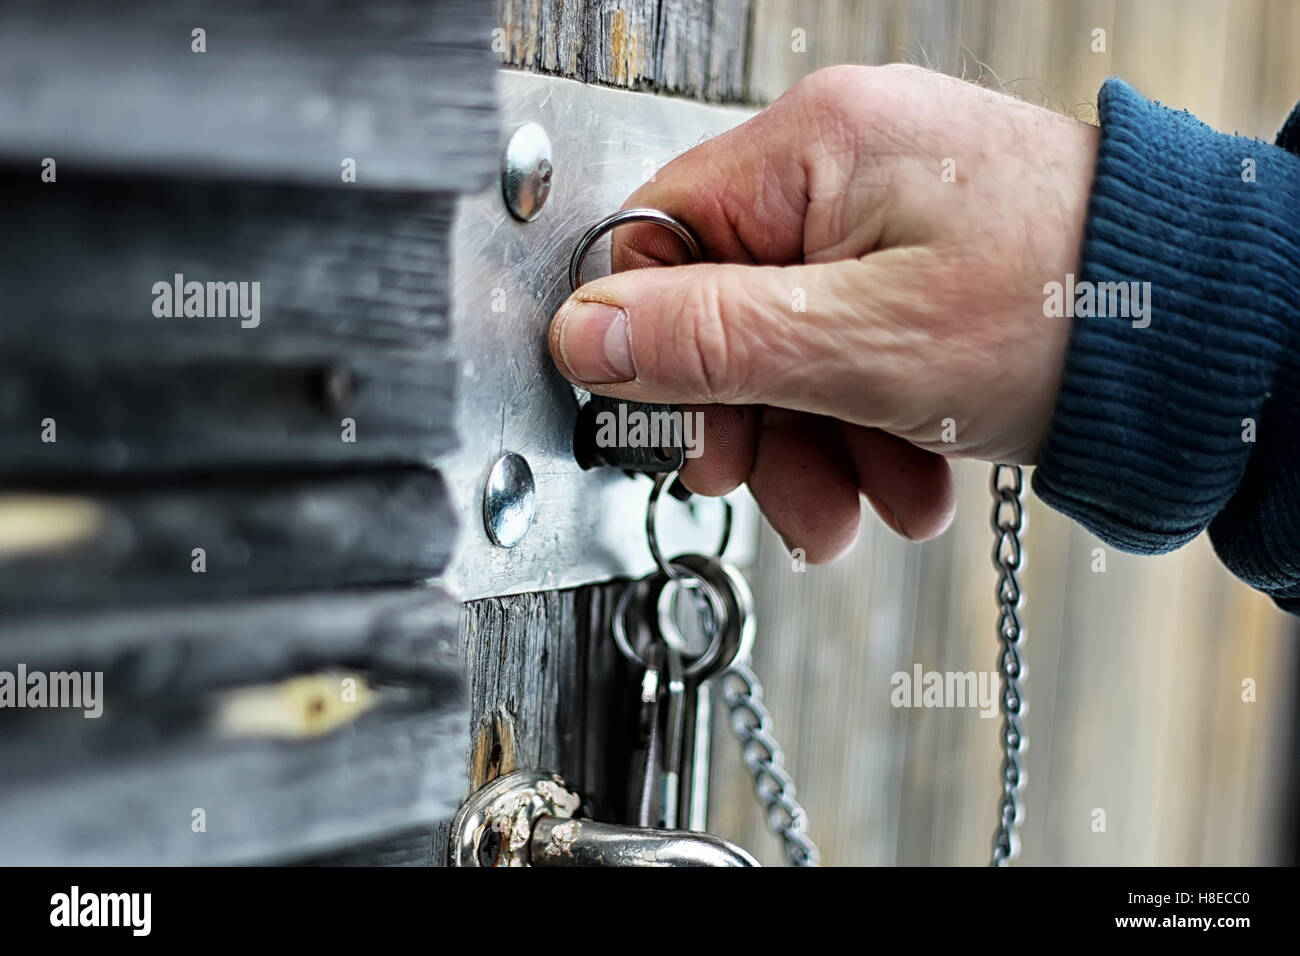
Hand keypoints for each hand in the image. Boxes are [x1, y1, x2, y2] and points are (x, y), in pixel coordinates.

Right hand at [548, 64, 1098, 561]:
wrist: (1202, 335)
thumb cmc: (1062, 307)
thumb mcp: (859, 344)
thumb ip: (709, 342)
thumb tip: (585, 337)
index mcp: (810, 149)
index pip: (660, 242)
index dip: (658, 352)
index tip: (686, 434)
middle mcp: (838, 170)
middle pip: (726, 311)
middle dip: (760, 426)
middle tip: (786, 496)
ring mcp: (880, 221)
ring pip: (790, 349)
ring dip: (820, 446)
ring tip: (874, 504)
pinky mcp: (915, 269)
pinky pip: (849, 351)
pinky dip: (867, 425)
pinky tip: (908, 475)